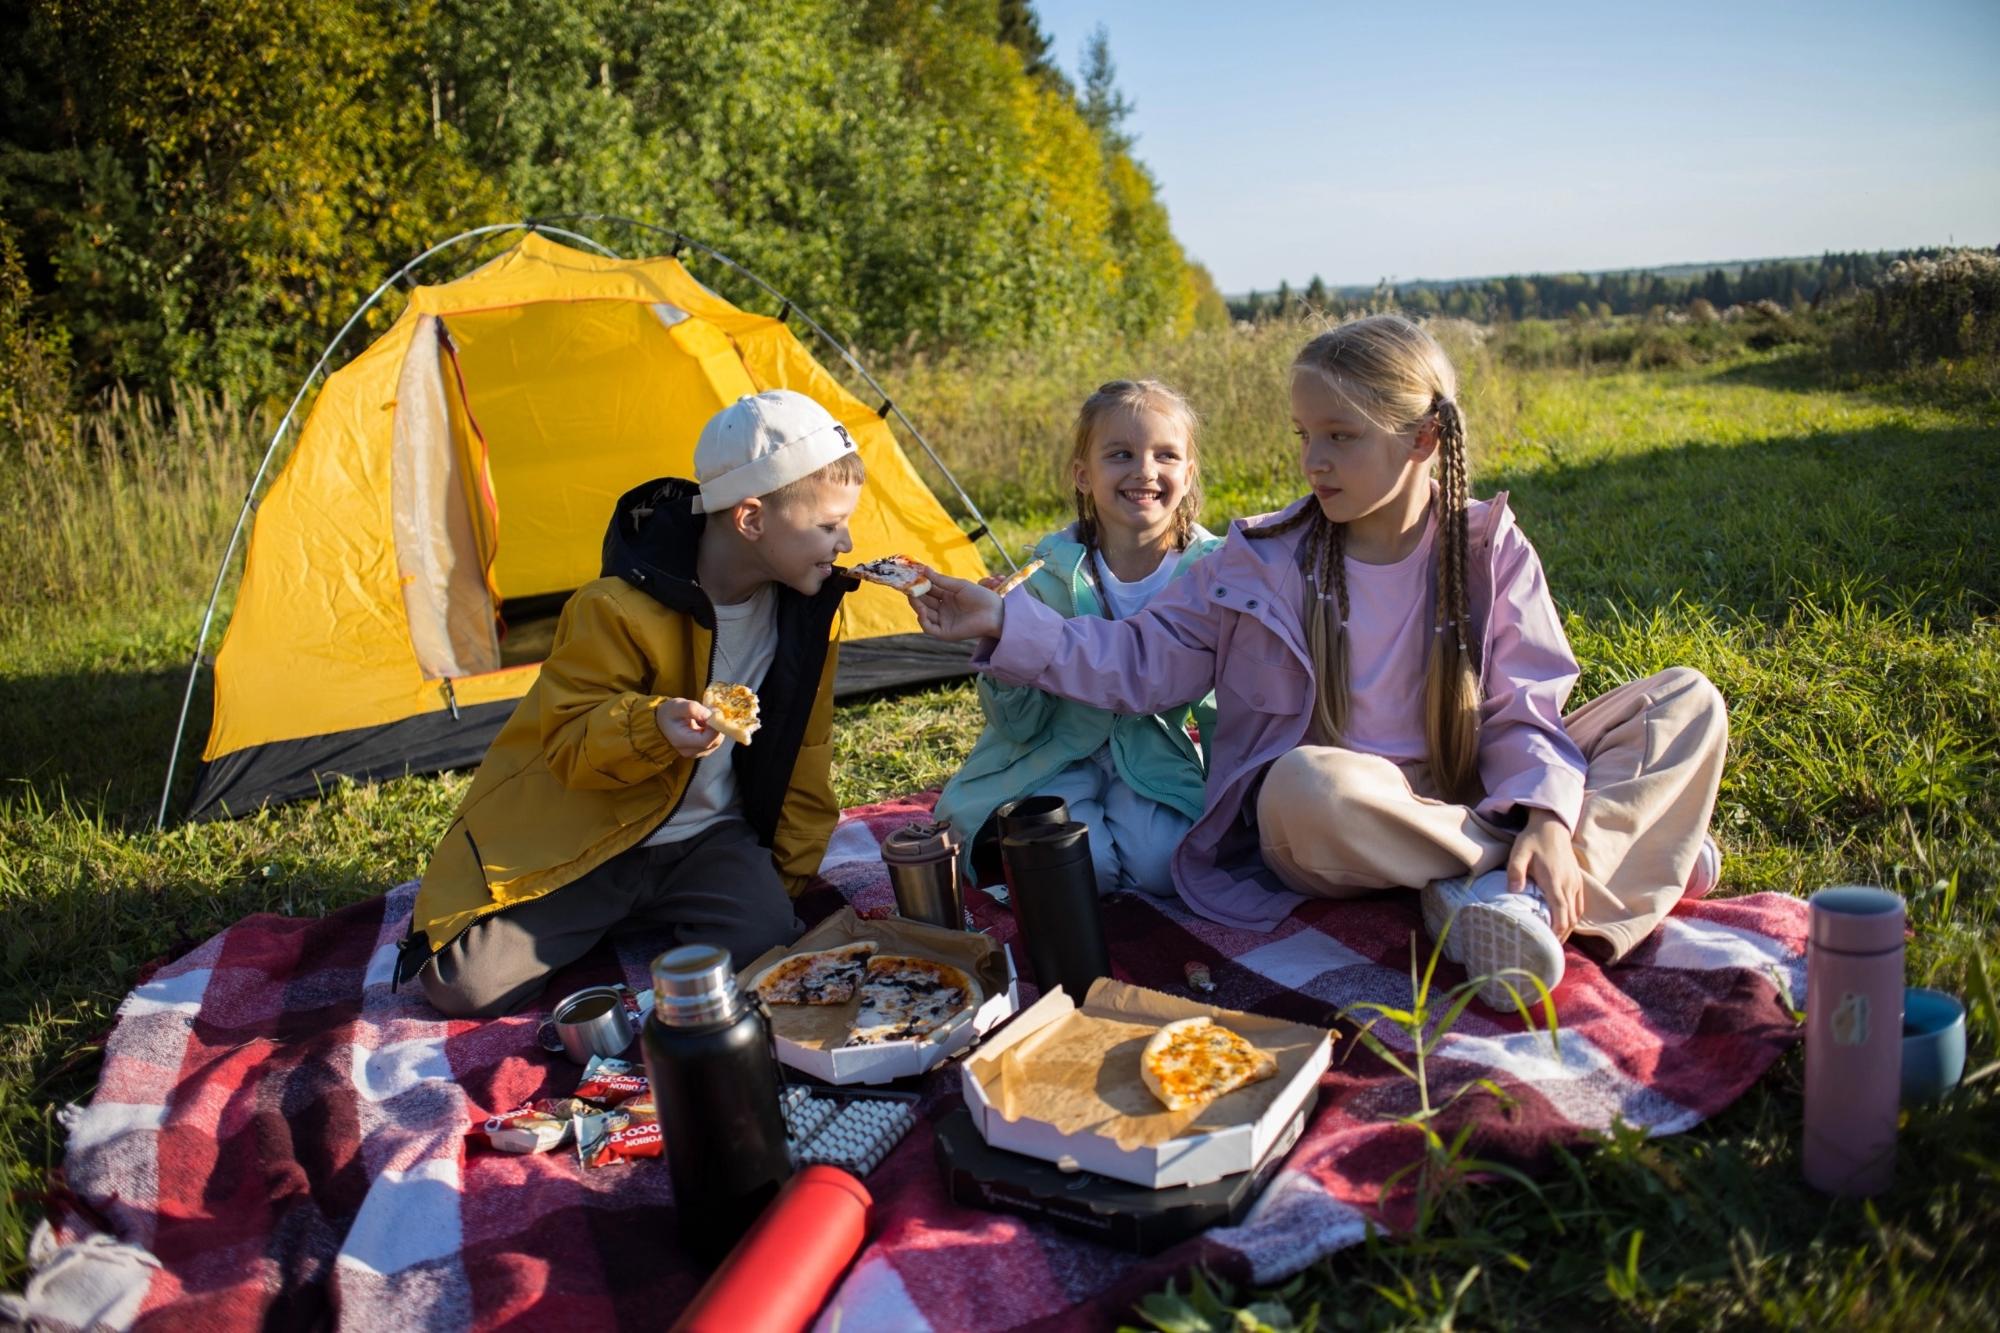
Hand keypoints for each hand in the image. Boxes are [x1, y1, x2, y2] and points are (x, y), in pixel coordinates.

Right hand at [657, 697, 724, 759]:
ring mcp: (697, 753)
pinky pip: (714, 741)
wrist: (661, 724)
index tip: (714, 712)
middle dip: (716, 725)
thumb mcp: (676, 706)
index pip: (707, 740)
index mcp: (682, 742)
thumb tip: (710, 715)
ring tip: (703, 717)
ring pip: (717, 741)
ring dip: (715, 727)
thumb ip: (692, 708)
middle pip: (715, 741)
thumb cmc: (668, 714)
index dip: (715, 726)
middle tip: (709, 711)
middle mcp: (691, 751)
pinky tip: (703, 723)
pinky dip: (713, 730)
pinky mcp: (702, 751)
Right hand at [909, 566, 1004, 641]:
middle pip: (924, 602)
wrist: (995, 612)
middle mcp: (944, 609)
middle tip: (907, 586)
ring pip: (924, 614)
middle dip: (915, 594)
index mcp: (947, 597)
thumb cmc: (981, 597)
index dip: (919, 584)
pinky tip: (922, 611)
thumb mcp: (959, 585)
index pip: (929, 591)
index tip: (910, 577)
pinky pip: (930, 628)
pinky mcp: (946, 633)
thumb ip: (941, 580)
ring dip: (917, 605)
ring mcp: (944, 621)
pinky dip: (923, 620)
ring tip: (913, 596)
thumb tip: (924, 569)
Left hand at [1507, 809, 1583, 938]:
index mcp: (1555, 882)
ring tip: (1554, 940)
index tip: (1546, 944)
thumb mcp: (1519, 853)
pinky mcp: (1577, 881)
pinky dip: (1572, 917)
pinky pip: (1579, 905)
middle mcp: (1569, 885)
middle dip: (1561, 936)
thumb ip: (1515, 872)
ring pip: (1577, 914)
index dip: (1556, 932)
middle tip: (1548, 949)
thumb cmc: (1533, 839)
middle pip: (1571, 919)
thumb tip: (1514, 891)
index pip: (1561, 915)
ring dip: (1568, 928)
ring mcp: (1576, 883)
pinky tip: (1563, 923)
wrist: (1552, 824)